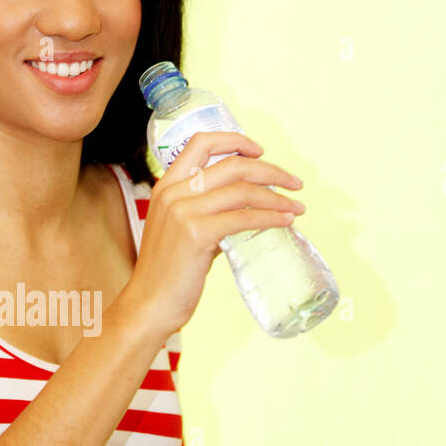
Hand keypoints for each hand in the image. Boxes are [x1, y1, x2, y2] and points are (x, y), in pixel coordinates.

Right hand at [122, 131, 305, 343]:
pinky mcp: (197, 234)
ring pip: (243, 191)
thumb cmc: (167, 273)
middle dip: (271, 171)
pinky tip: (284, 222)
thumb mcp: (179, 230)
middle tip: (293, 183)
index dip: (235, 141)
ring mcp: (184, 212)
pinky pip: (243, 218)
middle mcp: (173, 193)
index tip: (260, 151)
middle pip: (232, 165)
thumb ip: (205, 213)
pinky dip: (270, 217)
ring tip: (296, 207)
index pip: (202, 143)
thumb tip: (245, 210)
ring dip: (277, 197)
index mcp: (166, 186)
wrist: (149, 304)